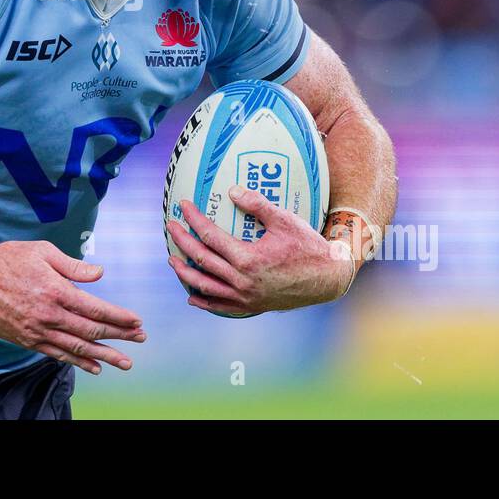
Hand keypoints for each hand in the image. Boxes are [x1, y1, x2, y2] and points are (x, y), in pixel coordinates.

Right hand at [0, 240, 145, 374]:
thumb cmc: (9, 259)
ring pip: (78, 348)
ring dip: (104, 356)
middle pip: (92, 331)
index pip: (96, 309)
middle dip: (119, 336)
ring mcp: (38, 331)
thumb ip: (73, 266)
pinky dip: (77, 363)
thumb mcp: (43, 251)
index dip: (119, 317)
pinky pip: (57, 354)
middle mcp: (50, 315)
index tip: (137, 321)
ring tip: (124, 363)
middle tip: (140, 339)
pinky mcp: (27, 340)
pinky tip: (93, 367)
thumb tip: (100, 273)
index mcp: (56, 291)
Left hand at [166, 186, 353, 315]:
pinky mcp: (251, 307)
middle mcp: (242, 281)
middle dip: (182, 242)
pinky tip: (191, 296)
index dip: (194, 220)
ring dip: (185, 273)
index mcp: (248, 259)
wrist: (328, 279)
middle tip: (171, 227)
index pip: (210, 237)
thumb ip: (257, 205)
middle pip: (201, 260)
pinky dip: (203, 301)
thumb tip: (231, 191)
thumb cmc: (308, 246)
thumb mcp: (285, 220)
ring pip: (205, 286)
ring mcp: (245, 297)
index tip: (183, 206)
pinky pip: (220, 306)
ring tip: (172, 260)